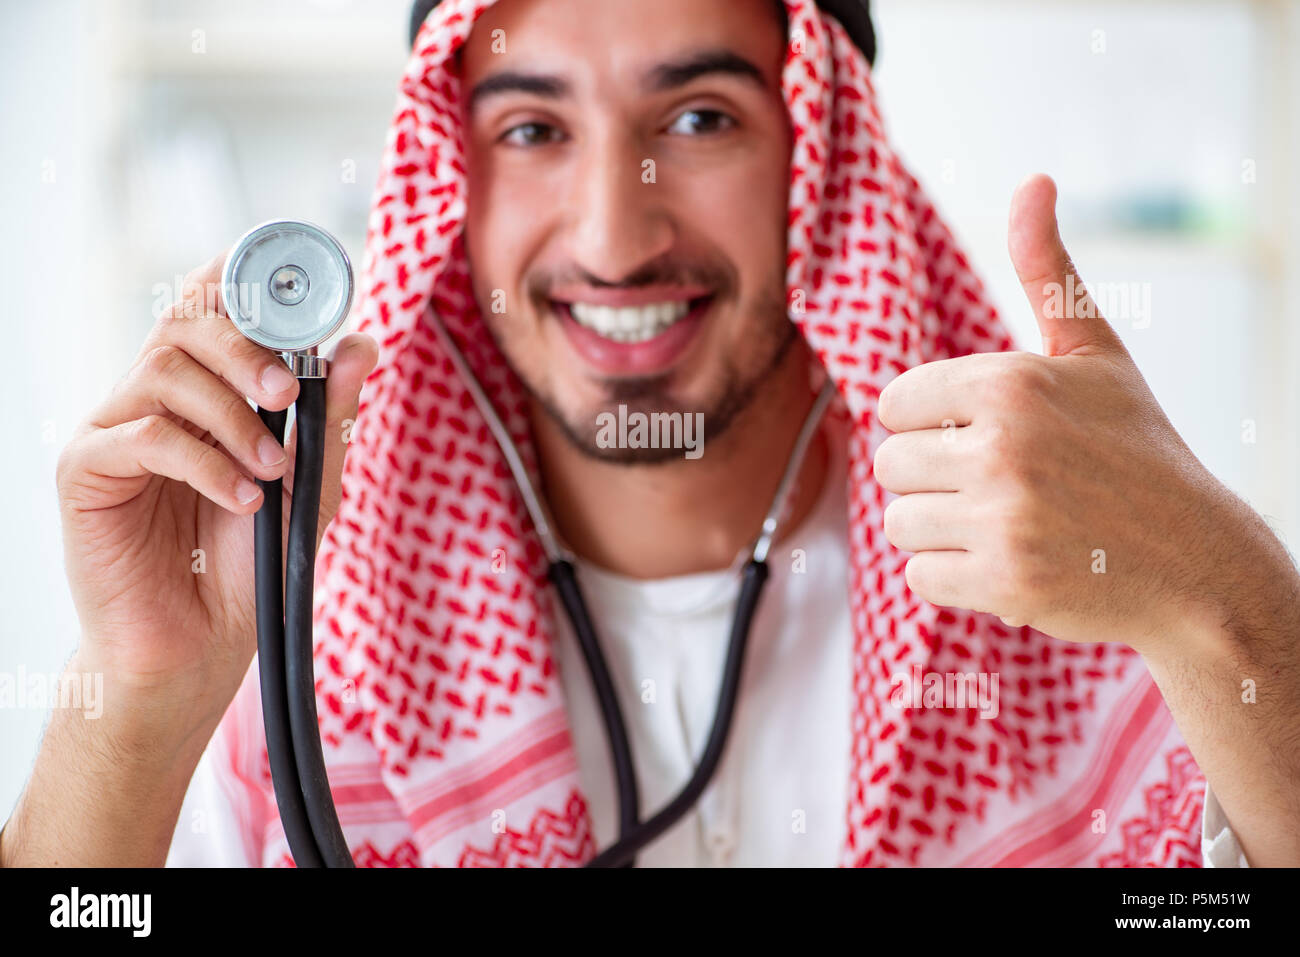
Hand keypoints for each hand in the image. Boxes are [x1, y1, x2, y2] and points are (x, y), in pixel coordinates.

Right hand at [56, 252, 376, 734]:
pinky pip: (143, 436)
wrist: (199, 648)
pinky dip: (203, 463)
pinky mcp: (86, 471)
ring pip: (165, 370)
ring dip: (233, 416)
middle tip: (289, 393)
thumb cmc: (250, 566)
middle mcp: (157, 396)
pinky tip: (242, 501)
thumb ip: (331, 419)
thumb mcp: (310, 486)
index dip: (250, 282)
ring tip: (271, 472)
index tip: (306, 300)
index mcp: (208, 388)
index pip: (215, 303)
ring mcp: (117, 429)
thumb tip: (360, 345)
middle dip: (248, 345)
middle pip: (187, 318)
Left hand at [872, 174, 1243, 652]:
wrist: (1197, 560)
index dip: (930, 424)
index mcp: (1009, 381)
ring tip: (1005, 523)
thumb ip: (1046, 270)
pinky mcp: (1003, 582)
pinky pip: (919, 578)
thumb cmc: (1135, 449)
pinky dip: (954, 578)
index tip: (981, 435)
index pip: (894, 404)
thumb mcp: (1094, 352)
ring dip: (941, 530)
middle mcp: (1001, 446)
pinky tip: (1008, 562)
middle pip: (891, 464)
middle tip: (1003, 486)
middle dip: (935, 478)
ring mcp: (1003, 518)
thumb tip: (1032, 181)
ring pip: (899, 522)